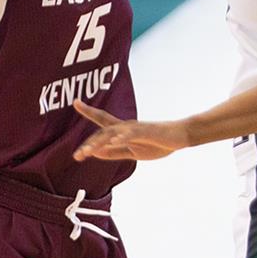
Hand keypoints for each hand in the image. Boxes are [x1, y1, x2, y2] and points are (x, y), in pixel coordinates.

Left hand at [72, 101, 190, 160]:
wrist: (180, 136)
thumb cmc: (157, 143)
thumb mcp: (132, 152)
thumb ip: (114, 152)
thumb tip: (95, 152)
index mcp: (122, 130)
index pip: (102, 120)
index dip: (89, 111)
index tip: (76, 101)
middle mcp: (126, 126)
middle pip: (103, 132)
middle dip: (89, 144)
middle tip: (77, 156)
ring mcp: (136, 128)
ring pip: (113, 134)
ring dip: (99, 143)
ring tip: (87, 152)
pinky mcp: (147, 132)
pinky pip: (132, 134)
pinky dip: (122, 137)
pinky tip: (113, 141)